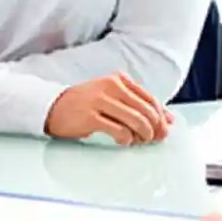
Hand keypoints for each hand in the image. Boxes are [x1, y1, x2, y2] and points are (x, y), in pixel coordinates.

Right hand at [44, 72, 169, 144]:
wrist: (53, 107)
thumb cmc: (86, 105)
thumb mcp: (113, 98)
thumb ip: (138, 106)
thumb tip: (168, 120)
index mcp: (119, 79)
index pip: (150, 99)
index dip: (161, 118)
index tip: (163, 131)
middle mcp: (111, 86)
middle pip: (146, 110)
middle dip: (155, 129)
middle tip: (153, 140)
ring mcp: (100, 100)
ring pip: (136, 120)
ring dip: (143, 135)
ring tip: (139, 141)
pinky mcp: (90, 116)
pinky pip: (119, 130)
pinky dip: (126, 139)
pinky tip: (123, 141)